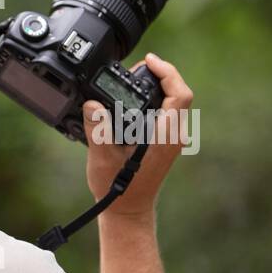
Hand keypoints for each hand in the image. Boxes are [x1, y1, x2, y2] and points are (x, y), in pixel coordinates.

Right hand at [83, 52, 193, 217]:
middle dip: (161, 75)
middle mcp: (173, 135)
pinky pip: (167, 112)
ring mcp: (171, 139)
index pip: (179, 94)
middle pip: (179, 93)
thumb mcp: (102, 159)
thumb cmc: (118, 190)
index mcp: (164, 136)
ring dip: (159, 87)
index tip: (149, 61)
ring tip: (135, 79)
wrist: (128, 211)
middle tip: (139, 67)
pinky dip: (155, 100)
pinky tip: (135, 100)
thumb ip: (98, 130)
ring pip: (175, 102)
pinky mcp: (164, 142)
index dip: (167, 72)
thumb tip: (92, 104)